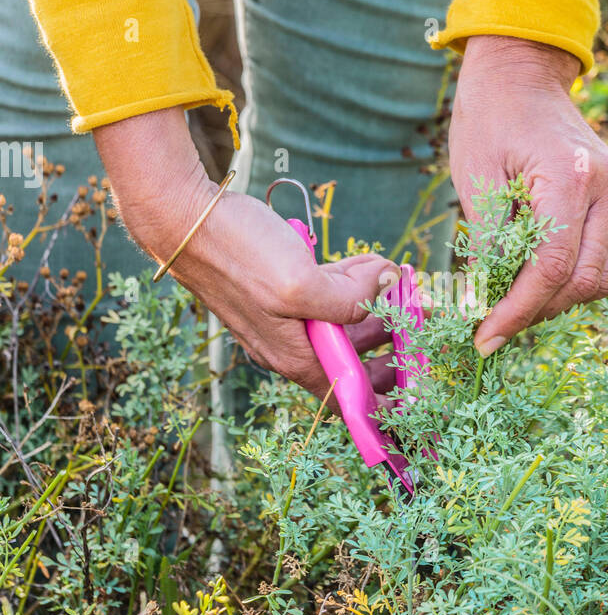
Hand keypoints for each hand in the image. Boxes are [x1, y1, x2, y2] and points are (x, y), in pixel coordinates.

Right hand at [94, 107, 398, 402]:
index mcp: (294, 356)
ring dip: (371, 301)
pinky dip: (347, 282)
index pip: (347, 396)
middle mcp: (288, 344)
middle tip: (414, 307)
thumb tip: (387, 283)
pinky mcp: (277, 288)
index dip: (384, 393)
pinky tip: (365, 263)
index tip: (416, 375)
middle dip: (387, 333)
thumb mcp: (300, 283)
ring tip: (394, 276)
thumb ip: (348, 297)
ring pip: (340, 320)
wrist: (185, 218)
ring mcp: (282, 316)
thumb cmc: (236, 253)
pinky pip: (322, 294)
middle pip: (350, 354)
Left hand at [449, 35, 607, 355]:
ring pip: (601, 277)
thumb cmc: (488, 117)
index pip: (552, 268)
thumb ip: (488, 244)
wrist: (522, 72)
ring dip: (555, 299)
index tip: (483, 337)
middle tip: (492, 323)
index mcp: (572, 175)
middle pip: (584, 282)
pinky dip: (569, 277)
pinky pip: (604, 257)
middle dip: (536, 311)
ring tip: (509, 300)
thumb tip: (486, 305)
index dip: (516, 311)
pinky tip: (533, 275)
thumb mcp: (475, 180)